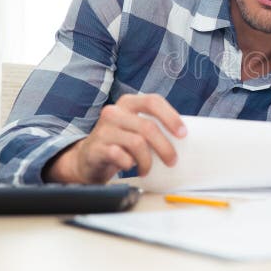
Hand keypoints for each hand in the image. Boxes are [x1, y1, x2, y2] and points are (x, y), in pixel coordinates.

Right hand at [43, 94, 184, 183]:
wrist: (87, 159)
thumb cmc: (120, 143)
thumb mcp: (135, 129)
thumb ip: (153, 127)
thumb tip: (183, 138)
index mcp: (128, 103)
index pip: (153, 101)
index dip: (171, 117)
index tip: (183, 134)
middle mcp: (114, 112)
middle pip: (148, 127)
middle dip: (165, 147)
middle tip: (172, 161)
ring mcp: (103, 129)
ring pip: (137, 143)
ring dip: (148, 161)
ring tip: (147, 169)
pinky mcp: (95, 148)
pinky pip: (120, 156)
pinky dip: (129, 164)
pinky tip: (129, 167)